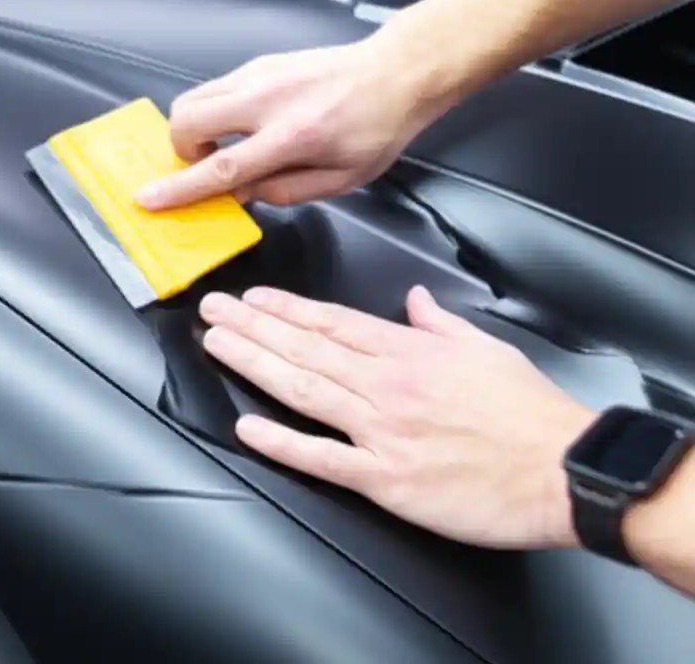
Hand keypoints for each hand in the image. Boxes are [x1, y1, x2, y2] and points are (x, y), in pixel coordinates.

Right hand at [136, 37, 447, 209]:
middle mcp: (268, 100)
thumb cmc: (374, 129)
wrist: (394, 72)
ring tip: (223, 147)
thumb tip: (239, 196)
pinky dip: (213, 112)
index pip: (221, 167)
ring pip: (194, 98)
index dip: (180, 187)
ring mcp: (259, 75)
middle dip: (181, 149)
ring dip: (194, 129)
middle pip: (189, 120)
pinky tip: (241, 126)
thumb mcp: (340, 180)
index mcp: (292, 137)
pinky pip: (215, 89)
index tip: (148, 198)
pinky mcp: (258, 64)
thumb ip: (283, 192)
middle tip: (206, 166)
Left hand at [199, 285, 595, 548]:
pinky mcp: (386, 478)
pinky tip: (247, 427)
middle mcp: (387, 385)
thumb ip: (440, 323)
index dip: (286, 309)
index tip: (252, 299)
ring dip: (255, 364)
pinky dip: (282, 442)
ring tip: (218, 347)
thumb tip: (414, 300)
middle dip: (253, 327)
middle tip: (213, 312)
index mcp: (410, 353)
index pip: (333, 323)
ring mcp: (382, 431)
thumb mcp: (488, 349)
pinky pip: (323, 456)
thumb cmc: (531, 415)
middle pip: (306, 348)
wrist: (566, 469)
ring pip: (304, 389)